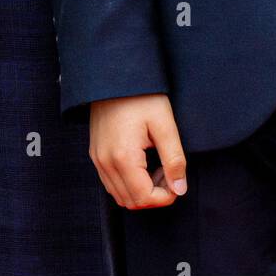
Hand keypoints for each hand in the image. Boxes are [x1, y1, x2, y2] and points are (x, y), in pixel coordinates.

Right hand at [90, 93, 186, 209]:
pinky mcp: (96, 154)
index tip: (178, 182)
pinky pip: (111, 182)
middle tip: (170, 173)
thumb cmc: (142, 96)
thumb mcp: (164, 124)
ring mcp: (98, 159)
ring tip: (159, 167)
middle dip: (155, 195)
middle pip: (131, 201)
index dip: (165, 197)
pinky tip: (144, 164)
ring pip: (119, 195)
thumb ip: (174, 159)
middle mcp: (105, 163)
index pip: (144, 197)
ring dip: (141, 191)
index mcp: (123, 157)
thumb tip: (180, 188)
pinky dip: (129, 183)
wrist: (115, 74)